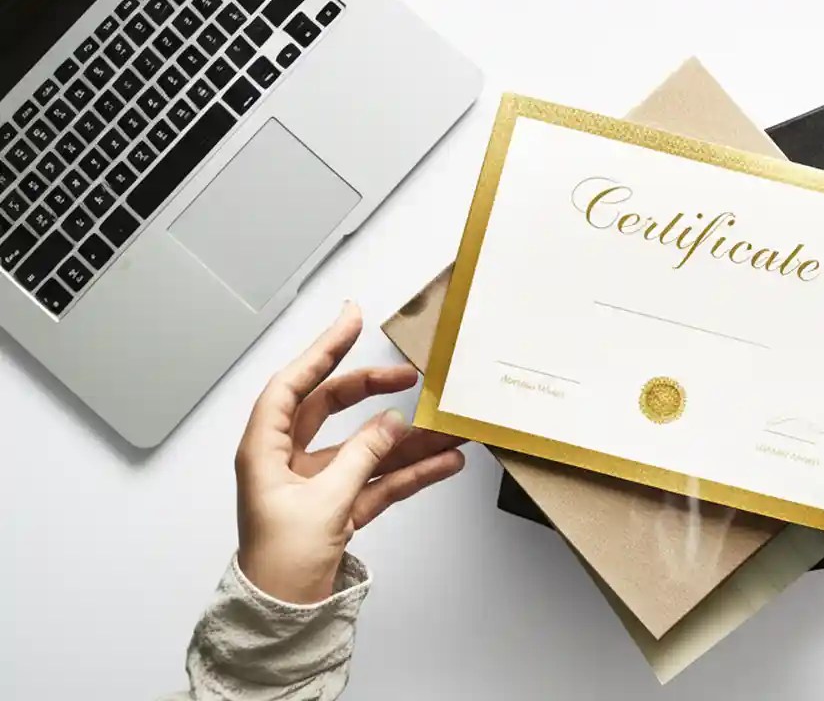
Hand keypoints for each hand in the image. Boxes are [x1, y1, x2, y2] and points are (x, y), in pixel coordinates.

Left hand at [235, 302, 464, 603]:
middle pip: (333, 408)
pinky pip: (380, 479)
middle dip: (374, 391)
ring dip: (406, 439)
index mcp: (264, 448)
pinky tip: (443, 464)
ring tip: (447, 427)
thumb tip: (391, 423)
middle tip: (409, 375)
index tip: (352, 321)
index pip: (294, 384)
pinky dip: (410, 473)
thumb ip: (362, 456)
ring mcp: (316, 482)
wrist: (282, 615)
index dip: (323, 350)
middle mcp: (288, 458)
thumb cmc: (279, 563)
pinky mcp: (340, 506)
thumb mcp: (324, 501)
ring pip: (366, 446)